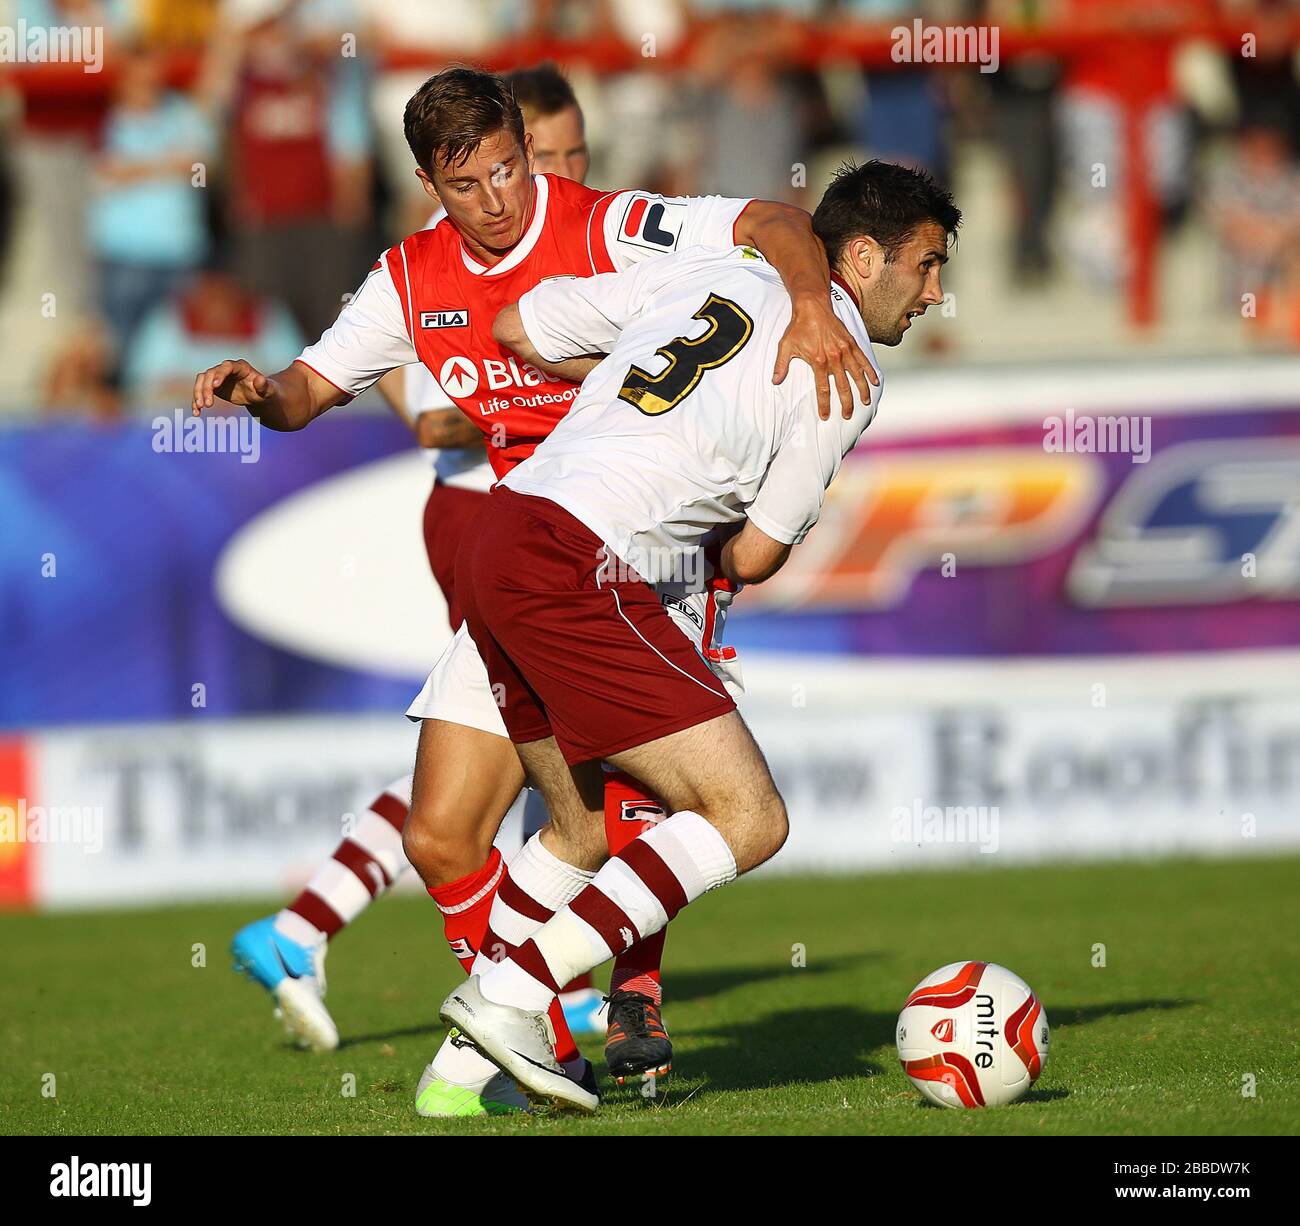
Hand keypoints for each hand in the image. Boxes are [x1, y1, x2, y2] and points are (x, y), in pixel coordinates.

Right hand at [192, 359, 272, 414]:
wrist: (260, 396)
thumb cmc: (266, 392)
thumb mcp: (268, 390)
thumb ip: (264, 386)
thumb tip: (260, 379)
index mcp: (240, 367)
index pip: (227, 367)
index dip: (220, 374)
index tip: (216, 386)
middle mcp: (226, 369)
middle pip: (210, 374)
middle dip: (206, 388)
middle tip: (207, 405)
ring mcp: (218, 376)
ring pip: (202, 380)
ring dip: (198, 393)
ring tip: (199, 408)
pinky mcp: (213, 386)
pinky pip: (200, 390)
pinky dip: (197, 400)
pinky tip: (197, 413)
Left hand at [773, 293, 877, 420]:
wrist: (812, 306)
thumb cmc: (798, 327)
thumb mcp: (785, 346)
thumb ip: (781, 366)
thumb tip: (775, 381)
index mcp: (818, 361)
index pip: (823, 389)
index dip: (825, 405)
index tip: (826, 416)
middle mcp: (834, 358)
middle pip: (843, 386)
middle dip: (846, 403)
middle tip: (848, 415)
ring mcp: (845, 350)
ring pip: (857, 375)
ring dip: (862, 390)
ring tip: (865, 402)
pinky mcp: (852, 343)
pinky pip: (863, 360)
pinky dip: (869, 371)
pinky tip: (874, 381)